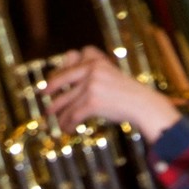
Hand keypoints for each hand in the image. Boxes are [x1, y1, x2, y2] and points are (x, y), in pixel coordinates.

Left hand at [43, 47, 181, 141]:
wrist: (143, 105)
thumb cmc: (128, 93)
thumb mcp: (110, 75)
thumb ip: (92, 73)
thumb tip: (69, 85)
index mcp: (97, 60)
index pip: (72, 59)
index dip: (59, 70)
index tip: (51, 79)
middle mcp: (92, 69)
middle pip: (64, 79)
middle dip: (52, 89)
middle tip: (44, 97)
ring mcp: (91, 85)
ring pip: (67, 101)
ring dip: (59, 113)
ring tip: (55, 121)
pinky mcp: (92, 102)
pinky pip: (74, 114)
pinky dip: (68, 124)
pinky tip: (67, 129)